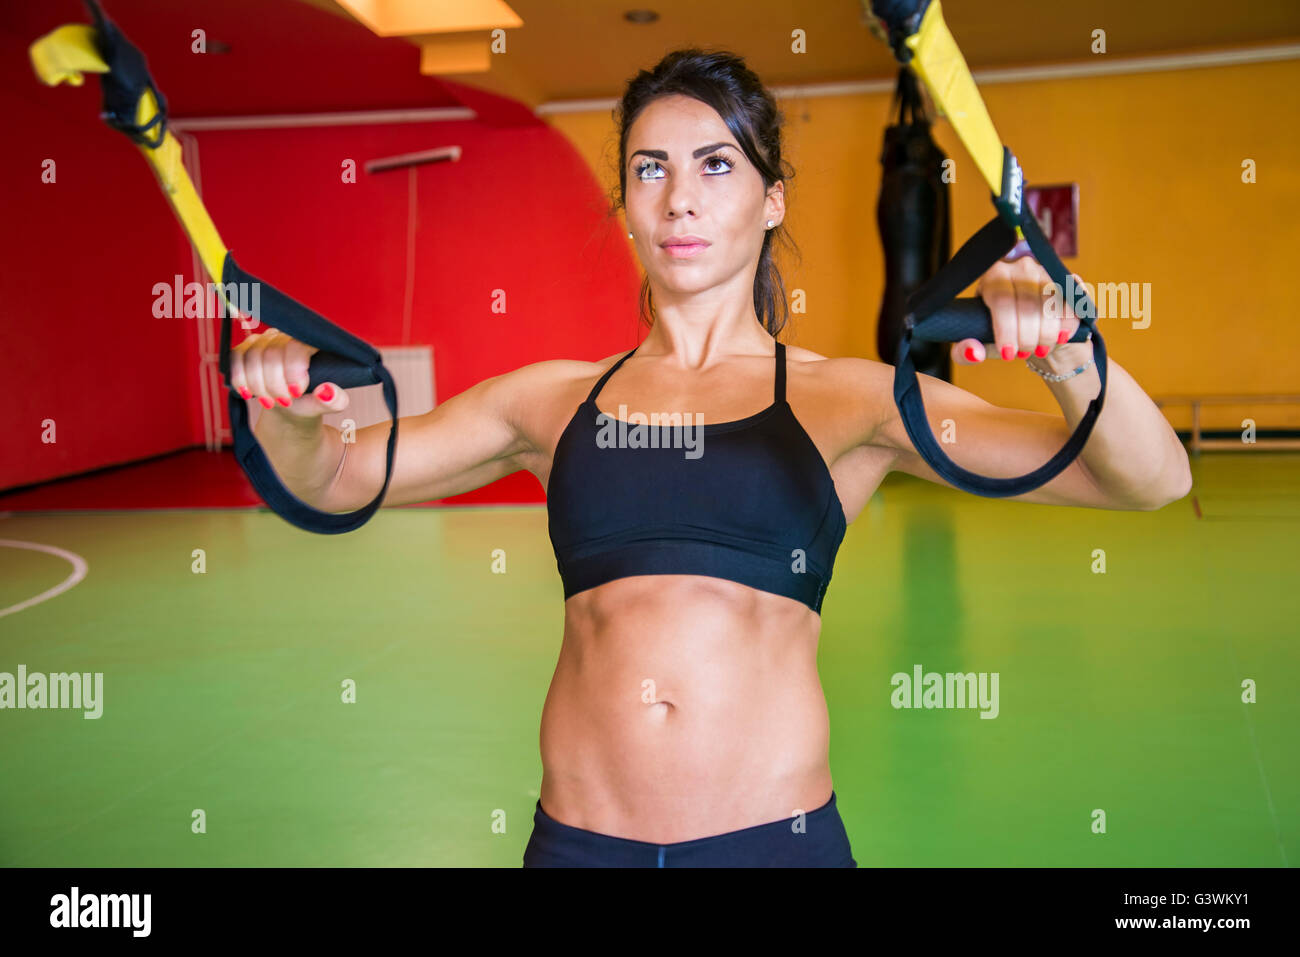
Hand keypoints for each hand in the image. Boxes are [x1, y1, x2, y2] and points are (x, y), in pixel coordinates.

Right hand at [229, 328, 347, 416]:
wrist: (290, 407)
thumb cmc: (310, 401)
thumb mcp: (325, 405)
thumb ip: (334, 401)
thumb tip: (327, 391)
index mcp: (311, 342)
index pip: (297, 346)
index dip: (293, 370)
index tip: (296, 392)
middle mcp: (286, 335)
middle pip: (271, 354)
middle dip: (274, 385)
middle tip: (284, 402)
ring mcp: (264, 340)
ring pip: (252, 356)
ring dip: (258, 385)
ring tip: (270, 401)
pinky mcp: (245, 348)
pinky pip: (236, 357)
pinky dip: (240, 378)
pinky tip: (248, 393)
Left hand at [952, 257, 1086, 365]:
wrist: (1034, 332)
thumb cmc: (1002, 335)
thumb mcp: (981, 345)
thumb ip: (966, 352)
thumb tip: (974, 352)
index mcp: (992, 276)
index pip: (1001, 300)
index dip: (1006, 329)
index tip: (1008, 353)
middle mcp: (1020, 267)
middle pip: (1026, 302)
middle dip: (1027, 336)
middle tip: (1024, 353)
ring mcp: (1046, 271)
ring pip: (1050, 302)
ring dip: (1047, 332)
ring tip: (1040, 349)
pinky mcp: (1068, 280)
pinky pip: (1072, 301)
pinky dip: (1067, 323)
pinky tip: (1061, 338)